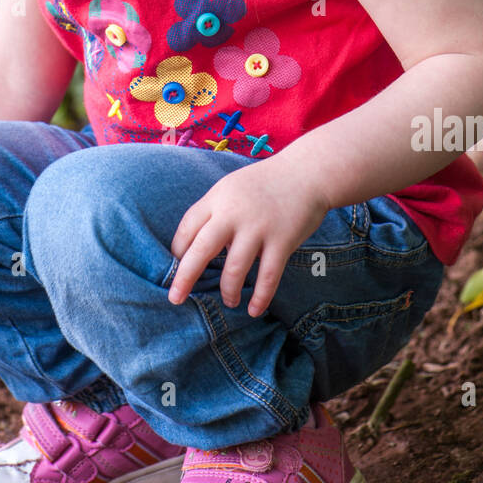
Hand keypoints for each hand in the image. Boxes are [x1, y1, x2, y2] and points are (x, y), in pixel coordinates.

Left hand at [168, 158, 328, 317]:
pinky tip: (254, 309)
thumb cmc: (266, 183)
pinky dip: (260, 296)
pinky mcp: (282, 240)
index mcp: (217, 197)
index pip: (187, 227)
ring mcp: (258, 227)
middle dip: (185, 277)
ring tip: (229, 301)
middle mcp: (234, 213)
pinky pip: (268, 276)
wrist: (307, 172)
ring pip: (234, 269)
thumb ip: (216, 213)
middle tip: (175, 298)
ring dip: (228, 291)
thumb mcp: (232, 188)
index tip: (177, 266)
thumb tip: (201, 247)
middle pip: (201, 249)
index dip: (178, 250)